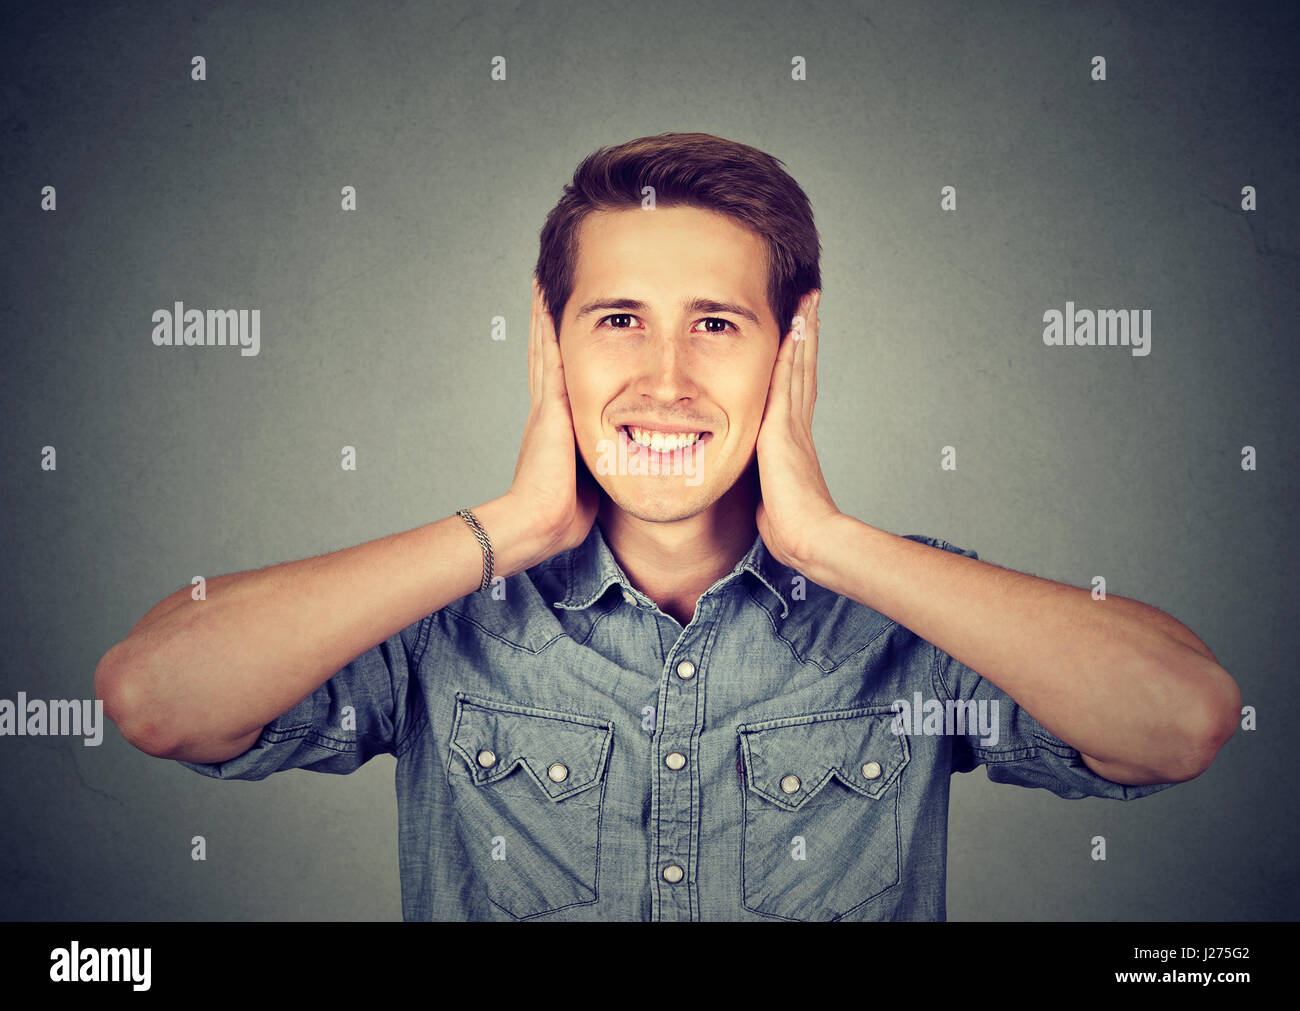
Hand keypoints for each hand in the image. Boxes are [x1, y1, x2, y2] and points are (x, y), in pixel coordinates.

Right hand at [505, 278, 598, 557]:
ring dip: (544, 316)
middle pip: (546, 353)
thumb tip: (624, 464)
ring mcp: (547, 405)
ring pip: (545, 348)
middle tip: (543, 288)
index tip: (559, 326)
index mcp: (557, 426)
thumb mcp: (590, 481)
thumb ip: (601, 464)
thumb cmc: (564, 512)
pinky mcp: (551, 406)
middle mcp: (548, 409)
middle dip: (546, 322)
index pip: (558, 378)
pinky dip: (547, 330)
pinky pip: (550, 358)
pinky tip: (548, 304)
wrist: (541, 520)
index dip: (556, 350)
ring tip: (542, 283)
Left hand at [754, 290, 841, 569]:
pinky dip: (791, 350)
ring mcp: (792, 422)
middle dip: (805, 334)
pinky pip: (787, 376)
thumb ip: (764, 484)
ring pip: (798, 365)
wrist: (807, 534)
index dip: (798, 360)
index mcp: (792, 439)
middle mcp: (796, 424)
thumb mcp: (770, 497)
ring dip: (802, 331)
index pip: (795, 388)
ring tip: (807, 301)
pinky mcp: (784, 424)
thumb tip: (758, 491)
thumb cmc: (791, 525)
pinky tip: (794, 326)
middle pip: (802, 367)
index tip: (800, 335)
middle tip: (810, 302)